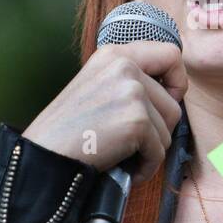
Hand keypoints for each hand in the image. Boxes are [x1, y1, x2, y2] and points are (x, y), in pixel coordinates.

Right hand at [22, 41, 186, 183]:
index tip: (168, 100)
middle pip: (173, 101)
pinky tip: (124, 169)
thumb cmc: (67, 129)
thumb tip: (172, 92)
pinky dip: (145, 167)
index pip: (171, 54)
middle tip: (132, 141)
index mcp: (115, 54)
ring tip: (124, 155)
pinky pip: (160, 151)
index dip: (177, 80)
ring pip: (169, 128)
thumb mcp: (96, 84)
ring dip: (151, 149)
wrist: (44, 155)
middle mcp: (125, 66)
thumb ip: (128, 79)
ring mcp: (132, 92)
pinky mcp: (136, 121)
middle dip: (159, 128)